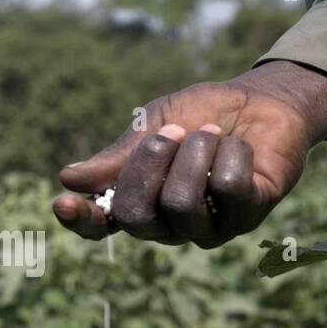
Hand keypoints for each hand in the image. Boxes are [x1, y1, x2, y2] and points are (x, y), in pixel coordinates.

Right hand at [52, 61, 326, 247]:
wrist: (264, 100)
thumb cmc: (202, 113)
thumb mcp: (153, 124)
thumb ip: (119, 155)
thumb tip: (69, 177)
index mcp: (139, 202)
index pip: (101, 227)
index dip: (81, 220)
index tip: (63, 202)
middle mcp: (168, 225)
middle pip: (136, 217)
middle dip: (148, 165)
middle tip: (172, 131)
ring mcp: (207, 227)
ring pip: (181, 204)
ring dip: (195, 154)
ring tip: (211, 133)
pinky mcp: (246, 217)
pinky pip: (227, 189)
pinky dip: (230, 152)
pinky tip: (239, 146)